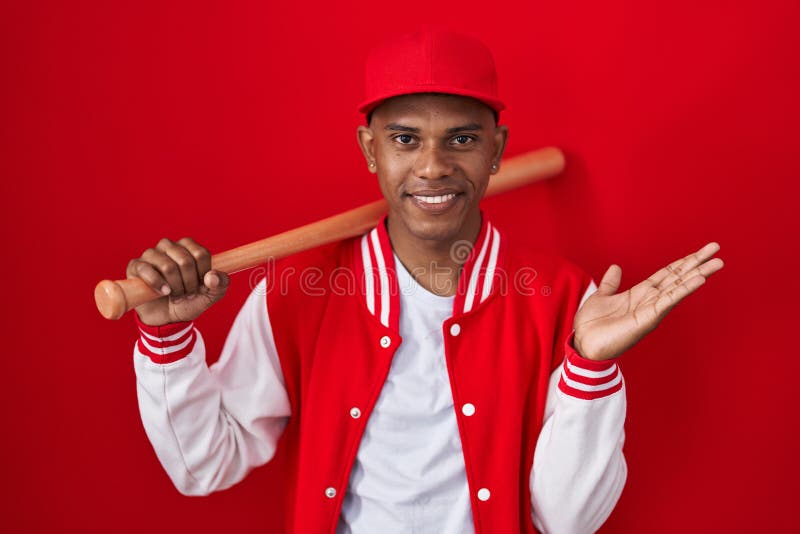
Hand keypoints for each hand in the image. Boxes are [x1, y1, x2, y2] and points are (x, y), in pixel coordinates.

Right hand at [126, 237, 229, 325]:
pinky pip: (146, 269)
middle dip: (189, 283)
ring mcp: (151, 255)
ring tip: (176, 295)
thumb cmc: (190, 301)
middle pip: (185, 260)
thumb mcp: (211, 295)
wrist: (167, 318)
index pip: (201, 254)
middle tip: (188, 294)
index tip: (202, 286)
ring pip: (167, 266)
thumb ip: (220, 284)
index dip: (204, 274)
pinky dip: (157, 284)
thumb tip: (212, 277)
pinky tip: (163, 292)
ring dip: (175, 286)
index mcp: (189, 248)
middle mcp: (169, 246)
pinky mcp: (136, 266)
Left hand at [573, 242, 723, 360]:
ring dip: (698, 274)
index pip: (667, 274)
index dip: (683, 262)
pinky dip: (684, 289)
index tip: (700, 252)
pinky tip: (699, 279)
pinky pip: (669, 301)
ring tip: (717, 263)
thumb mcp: (601, 297)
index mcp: (640, 294)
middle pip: (678, 277)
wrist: (583, 344)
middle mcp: (650, 301)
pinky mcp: (648, 319)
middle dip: (697, 263)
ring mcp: (651, 310)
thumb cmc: (592, 325)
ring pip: (678, 287)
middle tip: (716, 248)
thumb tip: (616, 267)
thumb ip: (611, 283)